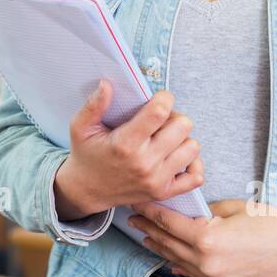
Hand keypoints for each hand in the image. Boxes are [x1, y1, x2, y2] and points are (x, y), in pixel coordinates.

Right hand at [53, 80, 203, 219]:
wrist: (87, 191)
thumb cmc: (87, 155)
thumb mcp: (81, 128)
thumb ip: (93, 105)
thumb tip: (107, 84)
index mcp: (125, 144)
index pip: (159, 112)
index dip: (164, 98)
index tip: (158, 98)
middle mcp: (144, 163)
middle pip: (183, 126)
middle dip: (174, 116)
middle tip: (160, 120)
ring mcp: (157, 180)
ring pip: (192, 147)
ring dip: (182, 138)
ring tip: (166, 138)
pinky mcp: (164, 192)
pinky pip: (196, 176)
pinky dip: (192, 163)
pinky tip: (177, 155)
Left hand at [128, 198, 276, 276]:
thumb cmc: (270, 221)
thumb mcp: (231, 207)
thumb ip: (203, 212)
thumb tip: (185, 213)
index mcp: (207, 239)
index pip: (168, 223)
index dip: (149, 210)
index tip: (137, 202)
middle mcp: (208, 263)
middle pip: (168, 244)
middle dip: (149, 229)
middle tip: (134, 217)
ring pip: (178, 262)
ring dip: (160, 248)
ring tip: (146, 236)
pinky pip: (195, 276)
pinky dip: (181, 264)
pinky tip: (169, 257)